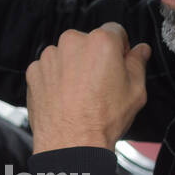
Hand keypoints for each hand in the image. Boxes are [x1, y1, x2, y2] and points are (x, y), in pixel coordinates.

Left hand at [25, 22, 151, 153]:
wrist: (70, 143)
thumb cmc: (104, 118)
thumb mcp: (135, 90)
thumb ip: (137, 63)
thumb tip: (141, 49)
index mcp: (100, 42)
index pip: (114, 31)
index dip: (120, 48)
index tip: (119, 63)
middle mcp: (72, 42)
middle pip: (87, 42)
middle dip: (94, 57)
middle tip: (100, 84)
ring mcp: (49, 56)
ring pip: (66, 55)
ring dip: (73, 67)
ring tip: (81, 94)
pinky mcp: (33, 71)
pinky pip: (48, 69)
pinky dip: (55, 79)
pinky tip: (64, 98)